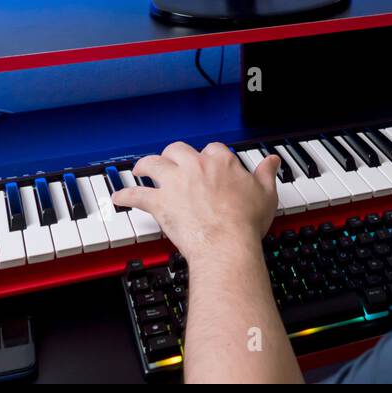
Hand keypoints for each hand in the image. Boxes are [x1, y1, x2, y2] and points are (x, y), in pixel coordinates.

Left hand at [111, 141, 279, 259]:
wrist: (226, 242)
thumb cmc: (245, 222)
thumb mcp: (266, 194)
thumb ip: (266, 174)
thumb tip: (273, 161)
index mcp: (221, 163)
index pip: (213, 149)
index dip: (209, 155)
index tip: (209, 162)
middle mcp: (195, 166)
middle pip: (178, 149)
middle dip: (172, 154)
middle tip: (170, 161)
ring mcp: (175, 183)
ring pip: (153, 164)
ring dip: (144, 165)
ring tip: (140, 169)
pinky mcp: (160, 202)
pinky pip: (136, 195)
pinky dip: (125, 196)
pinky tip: (118, 198)